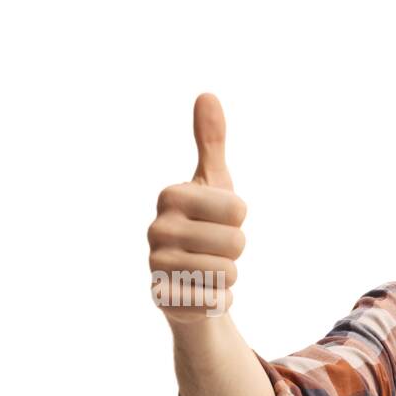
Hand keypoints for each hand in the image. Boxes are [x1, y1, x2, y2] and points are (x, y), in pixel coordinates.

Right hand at [147, 93, 246, 322]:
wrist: (188, 281)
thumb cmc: (205, 225)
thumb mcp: (213, 183)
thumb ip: (211, 142)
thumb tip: (207, 94)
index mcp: (171, 196)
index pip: (239, 210)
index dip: (239, 220)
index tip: (219, 221)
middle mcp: (157, 228)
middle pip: (236, 242)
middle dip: (235, 251)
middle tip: (214, 249)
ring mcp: (156, 266)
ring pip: (228, 273)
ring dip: (228, 276)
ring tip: (208, 269)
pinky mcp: (165, 300)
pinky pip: (217, 301)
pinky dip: (220, 300)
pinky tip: (201, 292)